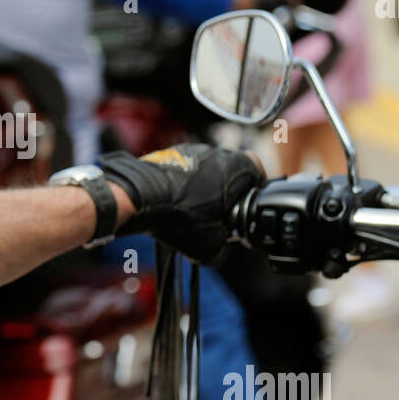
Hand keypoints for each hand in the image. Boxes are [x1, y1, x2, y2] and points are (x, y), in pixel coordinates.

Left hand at [99, 143, 262, 262]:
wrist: (139, 197)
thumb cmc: (181, 217)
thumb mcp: (210, 246)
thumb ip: (223, 247)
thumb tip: (218, 249)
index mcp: (239, 166)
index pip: (259, 173)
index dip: (253, 192)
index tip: (244, 207)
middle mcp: (218, 152)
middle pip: (230, 173)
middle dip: (225, 193)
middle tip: (216, 215)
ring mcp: (192, 149)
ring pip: (205, 171)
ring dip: (201, 189)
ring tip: (189, 213)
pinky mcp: (169, 153)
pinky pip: (182, 171)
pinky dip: (180, 186)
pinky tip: (171, 205)